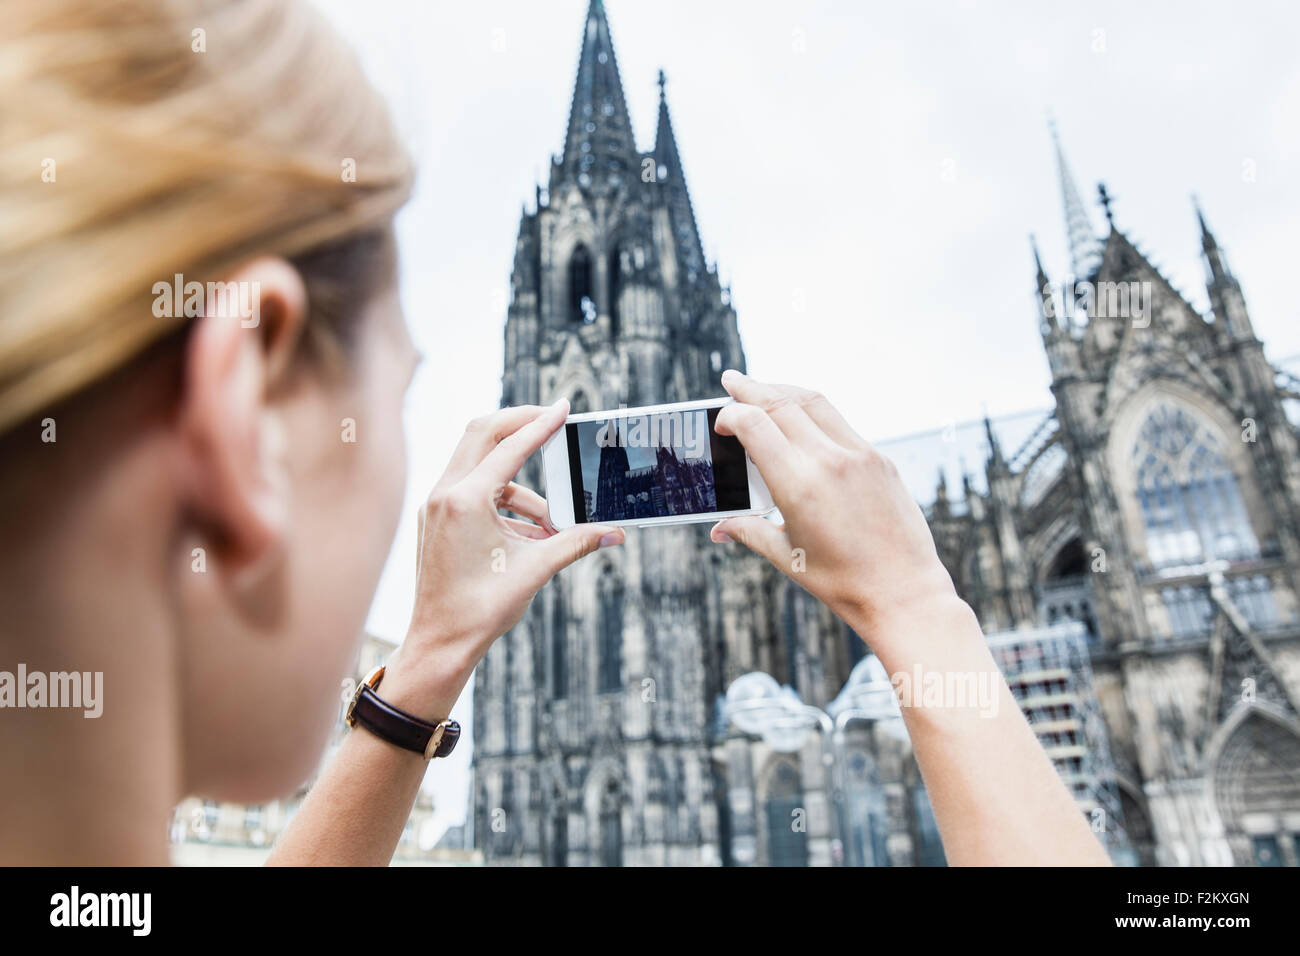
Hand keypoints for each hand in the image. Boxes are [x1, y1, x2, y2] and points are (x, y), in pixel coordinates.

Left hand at [382, 400, 622, 719]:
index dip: (541, 425)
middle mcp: (444, 494)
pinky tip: (531, 532)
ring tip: (552, 521)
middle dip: (519, 424)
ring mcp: (436, 505)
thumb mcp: (534, 571)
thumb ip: (576, 543)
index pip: (509, 447)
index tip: (563, 407)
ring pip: (477, 463)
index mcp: (465, 501)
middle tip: (551, 419)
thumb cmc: (479, 611)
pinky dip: (504, 501)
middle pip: (482, 433)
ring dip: (519, 481)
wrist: (439, 643)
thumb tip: (615, 532)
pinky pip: (474, 490)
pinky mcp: (437, 518)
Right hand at [710, 370, 958, 642]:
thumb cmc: (842, 581)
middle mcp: (829, 460)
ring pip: (815, 402)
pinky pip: (840, 422)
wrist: (904, 592)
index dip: (731, 415)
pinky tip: (803, 417)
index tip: (721, 422)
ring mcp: (859, 455)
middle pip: (781, 403)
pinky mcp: (880, 460)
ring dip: (784, 390)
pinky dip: (814, 411)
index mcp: (799, 485)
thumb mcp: (787, 556)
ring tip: (764, 388)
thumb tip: (718, 529)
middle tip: (731, 380)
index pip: (755, 424)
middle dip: (751, 388)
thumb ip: (749, 532)